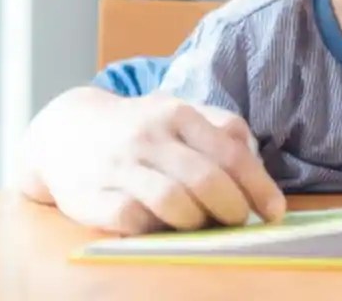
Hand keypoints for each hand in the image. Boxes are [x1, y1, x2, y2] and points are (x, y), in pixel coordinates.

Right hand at [30, 89, 285, 234]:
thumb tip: (257, 167)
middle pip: (206, 179)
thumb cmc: (141, 128)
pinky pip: (134, 220)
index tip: (274, 211)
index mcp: (178, 113)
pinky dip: (157, 229)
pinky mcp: (91, 196)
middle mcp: (149, 136)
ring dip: (198, 222)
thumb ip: (222, 132)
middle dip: (232, 209)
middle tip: (238, 222)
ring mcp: (119, 165)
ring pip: (173, 201)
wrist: (67, 129)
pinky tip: (163, 227)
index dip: (258, 186)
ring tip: (202, 224)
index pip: (230, 153)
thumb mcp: (181, 114)